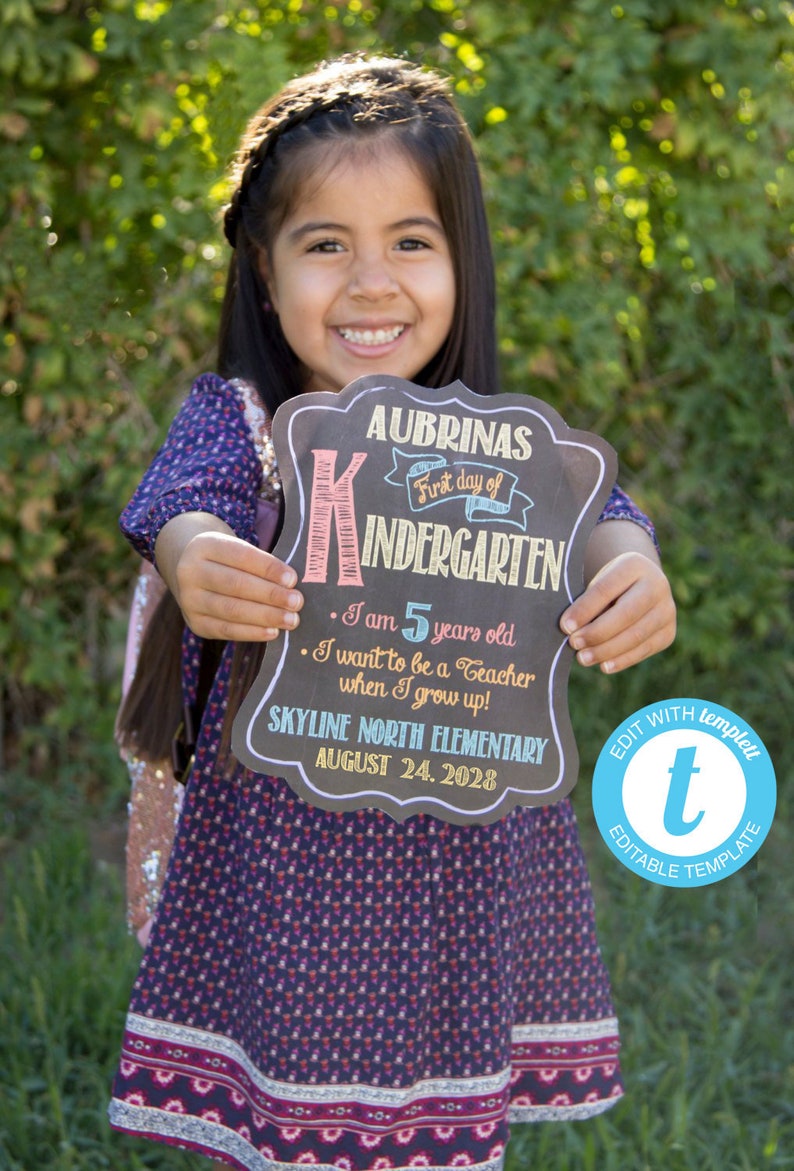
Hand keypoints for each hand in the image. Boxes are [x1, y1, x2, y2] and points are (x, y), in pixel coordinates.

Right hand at [155, 514, 302, 640]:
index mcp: (205, 545)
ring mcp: (189, 599)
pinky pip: (226, 630)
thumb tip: (291, 587)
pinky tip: (272, 632)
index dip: (268, 568)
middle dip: (270, 594)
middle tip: (296, 602)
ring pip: (231, 610)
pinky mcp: (195, 623)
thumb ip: (261, 565)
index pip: (241, 556)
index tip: (292, 579)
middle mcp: (190, 572)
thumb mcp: (237, 549)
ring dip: (265, 616)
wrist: (192, 571)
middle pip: (236, 584)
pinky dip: (252, 632)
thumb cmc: (228, 561)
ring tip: (290, 620)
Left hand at [559, 551, 675, 673]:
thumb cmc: (609, 587)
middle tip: (574, 643)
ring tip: (583, 658)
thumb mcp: (598, 583)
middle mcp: (657, 585)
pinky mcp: (668, 632)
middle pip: (625, 613)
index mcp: (633, 565)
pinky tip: (604, 665)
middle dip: (596, 632)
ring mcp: (667, 610)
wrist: (640, 587)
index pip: (606, 589)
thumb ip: (587, 603)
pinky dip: (622, 660)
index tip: (565, 626)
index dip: (584, 609)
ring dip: (606, 650)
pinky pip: (644, 650)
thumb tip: (570, 630)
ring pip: (636, 635)